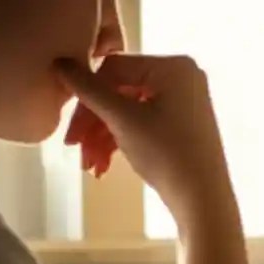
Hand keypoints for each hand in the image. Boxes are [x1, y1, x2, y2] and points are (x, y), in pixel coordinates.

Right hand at [54, 54, 234, 230]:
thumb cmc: (168, 155)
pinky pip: (142, 124)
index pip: (114, 67)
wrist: (203, 201)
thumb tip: (60, 63)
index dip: (86, 95)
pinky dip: (121, 143)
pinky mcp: (181, 125)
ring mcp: (184, 102)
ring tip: (89, 166)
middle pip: (119, 91)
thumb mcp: (123, 119)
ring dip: (103, 138)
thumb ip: (89, 89)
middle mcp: (182, 77)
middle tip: (74, 147)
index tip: (70, 124)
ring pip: (128, 111)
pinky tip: (103, 167)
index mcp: (174, 66)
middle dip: (94, 123)